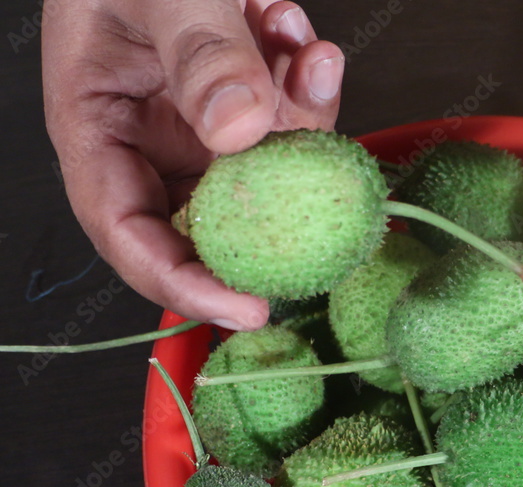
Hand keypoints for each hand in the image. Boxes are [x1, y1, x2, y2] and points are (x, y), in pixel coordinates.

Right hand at [42, 0, 344, 329]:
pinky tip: (298, 36)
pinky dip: (307, 84)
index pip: (130, 235)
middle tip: (319, 189)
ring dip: (301, 123)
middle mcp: (152, 137)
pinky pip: (290, 116)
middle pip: (215, 216)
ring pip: (268, 166)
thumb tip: (241, 129)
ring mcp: (203, 122)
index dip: (187, 284)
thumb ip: (197, 50)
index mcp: (96, 127)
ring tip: (304, 56)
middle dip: (274, 209)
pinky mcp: (247, 98)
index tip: (250, 307)